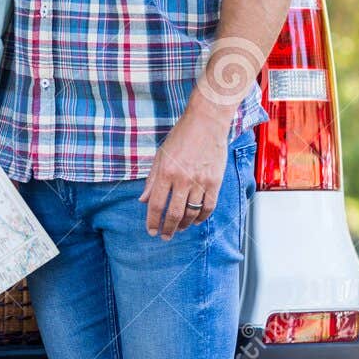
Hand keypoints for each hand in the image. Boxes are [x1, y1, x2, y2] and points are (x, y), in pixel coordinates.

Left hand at [139, 112, 230, 238]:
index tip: (151, 231)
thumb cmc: (181, 136)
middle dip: (167, 228)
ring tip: (178, 229)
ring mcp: (200, 181)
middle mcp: (183, 179)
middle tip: (164, 236)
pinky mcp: (215, 181)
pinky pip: (208, 206)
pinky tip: (195, 221)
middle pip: (174, 213)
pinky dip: (201, 217)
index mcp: (166, 172)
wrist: (206, 122)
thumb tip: (143, 200)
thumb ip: (152, 180)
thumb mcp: (160, 155)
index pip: (156, 204)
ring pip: (191, 213)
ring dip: (183, 225)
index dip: (152, 221)